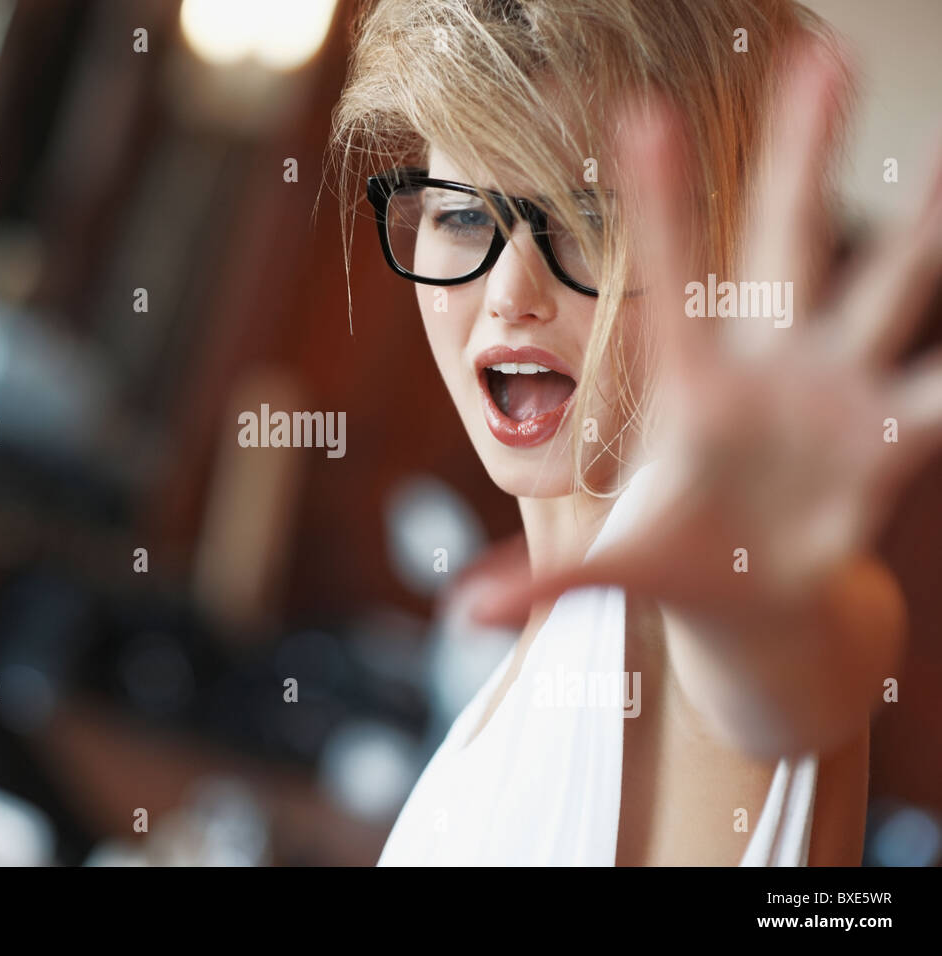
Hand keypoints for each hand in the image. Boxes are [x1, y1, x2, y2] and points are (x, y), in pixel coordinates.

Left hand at [471, 37, 941, 633]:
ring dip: (927, 227)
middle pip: (788, 241)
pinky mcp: (886, 442)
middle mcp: (768, 366)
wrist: (749, 596)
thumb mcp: (610, 568)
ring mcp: (835, 393)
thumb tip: (457, 610)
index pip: (668, 276)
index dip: (659, 200)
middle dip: (802, 154)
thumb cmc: (676, 559)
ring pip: (889, 292)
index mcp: (689, 382)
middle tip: (820, 52)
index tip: (639, 113)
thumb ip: (542, 582)